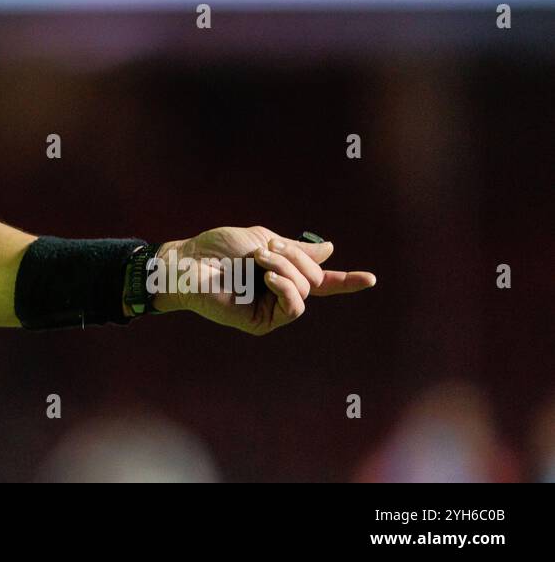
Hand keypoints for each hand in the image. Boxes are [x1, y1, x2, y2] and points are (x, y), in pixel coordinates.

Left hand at [149, 226, 375, 335]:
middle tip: (267, 248)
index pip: (320, 281)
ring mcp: (271, 309)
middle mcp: (279, 293)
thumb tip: (331, 249)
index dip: (345, 281)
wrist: (189, 261)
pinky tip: (269, 278)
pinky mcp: (261, 322)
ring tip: (260, 259)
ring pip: (305, 291)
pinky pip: (293, 308)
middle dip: (295, 258)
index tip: (371, 279)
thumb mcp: (261, 239)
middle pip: (315, 279)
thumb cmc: (217, 247)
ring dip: (286, 270)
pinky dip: (287, 288)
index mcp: (281, 273)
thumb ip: (295, 249)